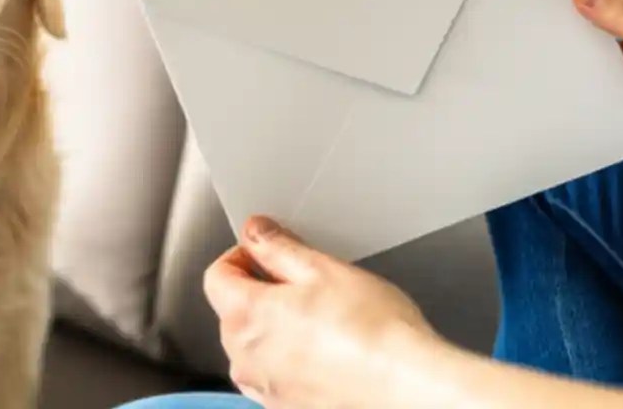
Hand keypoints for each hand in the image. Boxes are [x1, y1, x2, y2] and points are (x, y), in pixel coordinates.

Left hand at [204, 216, 437, 407]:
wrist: (407, 384)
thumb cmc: (372, 330)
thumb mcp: (322, 268)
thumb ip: (277, 247)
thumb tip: (254, 232)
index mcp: (245, 315)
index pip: (216, 276)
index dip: (241, 257)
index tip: (266, 252)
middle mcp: (244, 357)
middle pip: (233, 311)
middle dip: (260, 291)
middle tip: (305, 283)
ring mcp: (264, 387)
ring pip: (253, 345)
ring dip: (274, 327)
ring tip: (321, 320)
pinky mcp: (285, 407)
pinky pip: (273, 373)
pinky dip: (289, 359)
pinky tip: (326, 351)